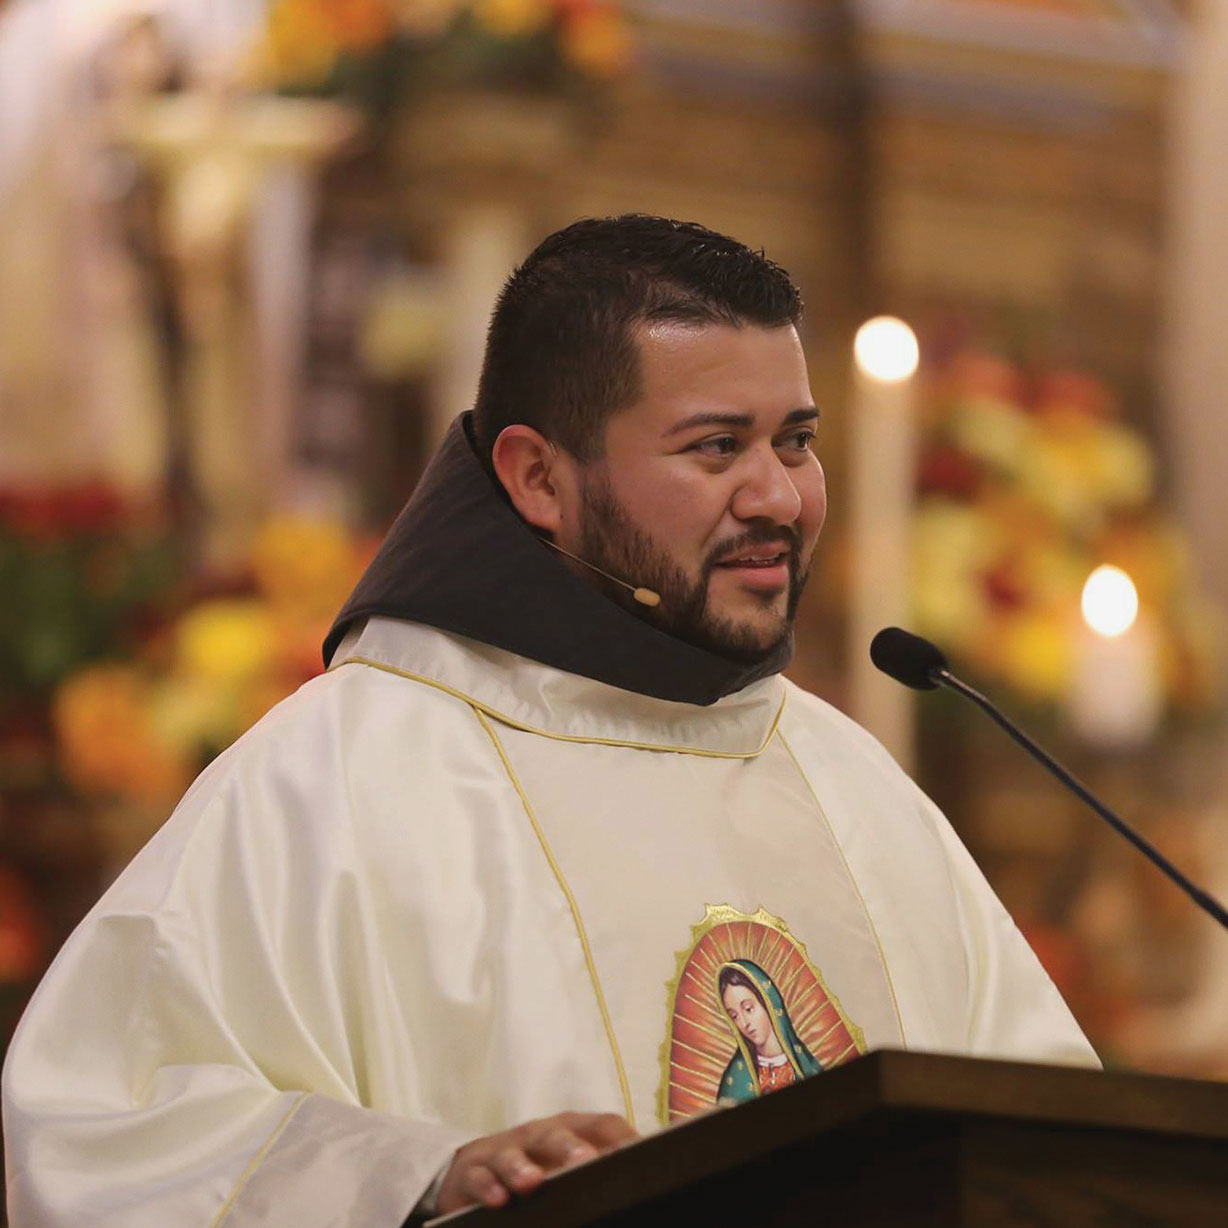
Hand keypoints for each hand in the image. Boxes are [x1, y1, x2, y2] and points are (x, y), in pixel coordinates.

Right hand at [435, 1110, 636, 1212]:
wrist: (476, 1171)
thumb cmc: (536, 1170)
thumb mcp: (567, 1169)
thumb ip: (598, 1173)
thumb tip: (639, 1185)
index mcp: (570, 1131)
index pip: (601, 1125)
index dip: (621, 1137)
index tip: (641, 1155)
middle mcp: (538, 1135)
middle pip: (555, 1134)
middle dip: (570, 1147)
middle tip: (586, 1162)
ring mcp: (504, 1151)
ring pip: (513, 1153)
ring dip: (521, 1167)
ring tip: (532, 1182)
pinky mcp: (473, 1172)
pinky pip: (478, 1176)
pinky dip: (487, 1186)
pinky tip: (498, 1199)